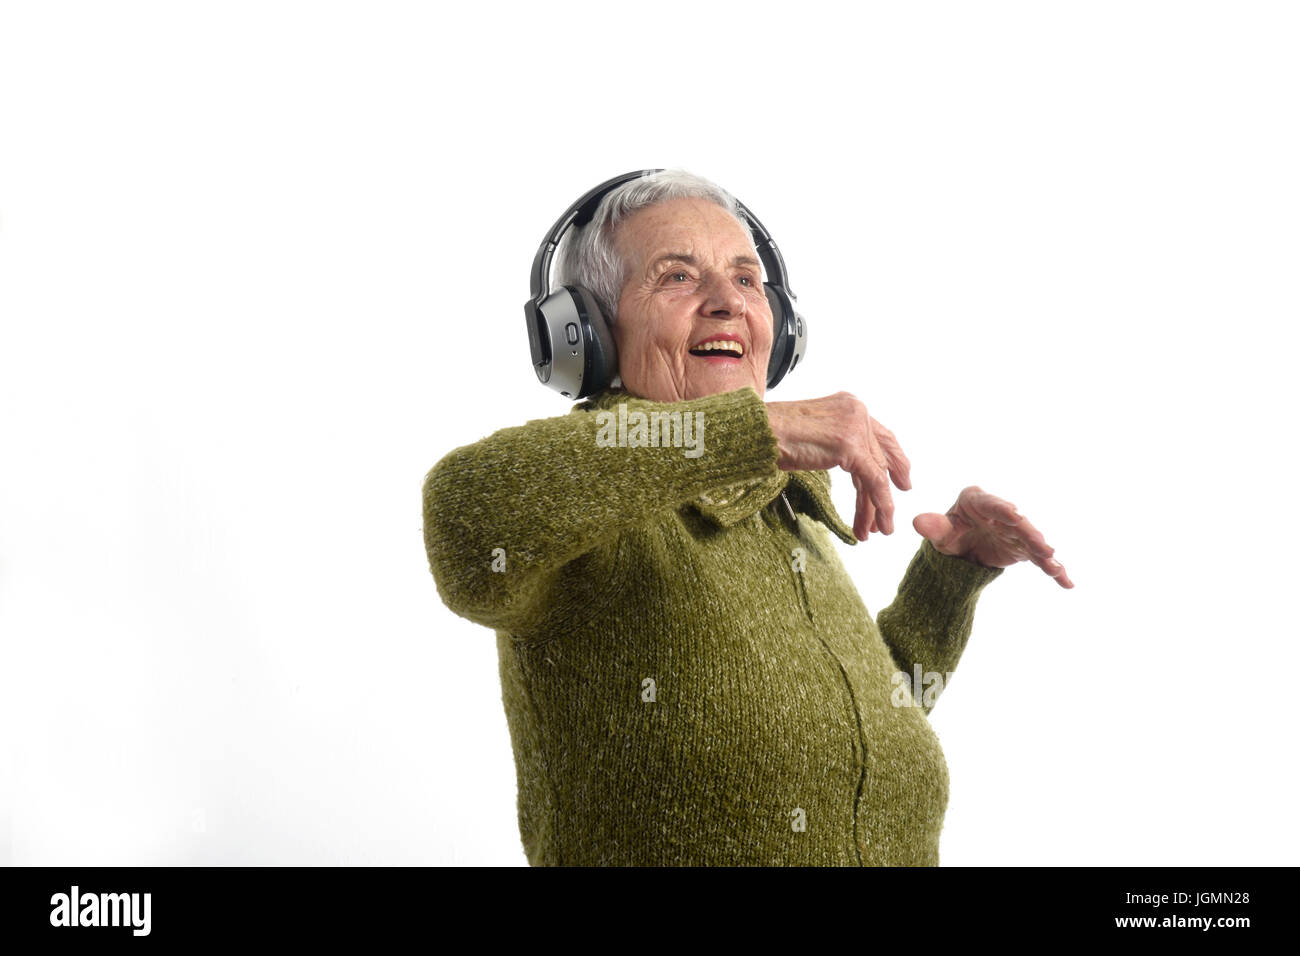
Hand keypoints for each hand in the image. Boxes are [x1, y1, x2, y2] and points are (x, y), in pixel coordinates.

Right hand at [765, 392, 910, 539]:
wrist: (758, 432)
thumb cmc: (772, 435)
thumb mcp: (813, 434)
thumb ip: (836, 443)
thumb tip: (848, 462)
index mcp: (848, 404)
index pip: (880, 433)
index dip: (893, 457)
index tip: (900, 478)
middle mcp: (856, 411)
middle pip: (882, 453)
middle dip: (891, 483)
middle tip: (896, 506)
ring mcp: (855, 426)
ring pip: (876, 472)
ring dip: (878, 505)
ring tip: (878, 529)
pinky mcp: (850, 444)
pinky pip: (873, 480)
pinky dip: (878, 504)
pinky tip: (875, 522)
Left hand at [914, 486, 1072, 587]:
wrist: (961, 548)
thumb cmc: (949, 533)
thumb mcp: (941, 533)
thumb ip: (934, 528)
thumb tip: (917, 523)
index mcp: (978, 501)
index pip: (992, 505)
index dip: (1004, 510)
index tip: (1015, 515)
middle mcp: (1002, 513)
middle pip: (1019, 524)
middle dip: (1031, 535)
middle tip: (1043, 546)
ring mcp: (1015, 531)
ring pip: (1032, 541)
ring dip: (1045, 554)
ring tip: (1055, 567)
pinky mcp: (1023, 548)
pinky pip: (1039, 559)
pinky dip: (1053, 570)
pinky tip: (1066, 582)